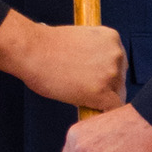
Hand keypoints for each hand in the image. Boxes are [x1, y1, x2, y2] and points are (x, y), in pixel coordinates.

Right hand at [0, 11, 125, 111]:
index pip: (118, 63)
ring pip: (116, 95)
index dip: (106, 75)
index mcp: (112, 38)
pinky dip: (103, 114)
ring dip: (101, 100)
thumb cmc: (46, 46)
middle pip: (119, 79)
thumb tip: (96, 73)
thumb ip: (94, 54)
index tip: (95, 82)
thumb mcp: (80, 40)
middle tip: (84, 91)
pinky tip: (90, 113)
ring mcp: (111, 73)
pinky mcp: (102, 92)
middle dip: (105, 87)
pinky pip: (112, 109)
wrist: (32, 51)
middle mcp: (116, 54)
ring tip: (80, 98)